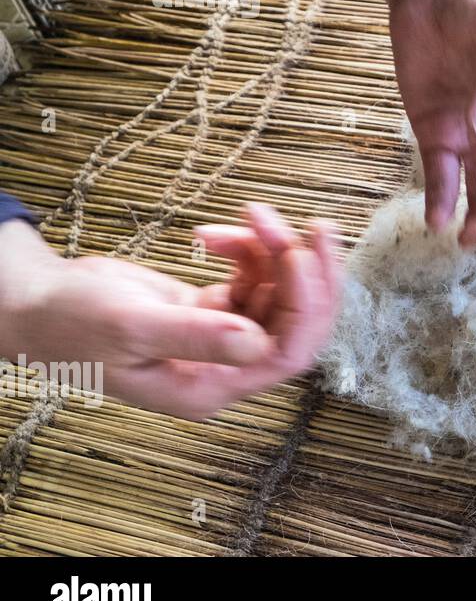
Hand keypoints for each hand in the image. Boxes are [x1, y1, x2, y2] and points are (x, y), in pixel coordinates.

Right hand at [0, 204, 340, 419]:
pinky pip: (253, 277)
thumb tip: (258, 343)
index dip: (306, 304)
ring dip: (273, 249)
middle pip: (297, 323)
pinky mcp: (213, 309)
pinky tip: (212, 234)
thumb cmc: (71, 322)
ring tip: (250, 214)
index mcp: (208, 386)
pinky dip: (247, 249)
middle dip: (308, 273)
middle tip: (311, 226)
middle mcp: (223, 367)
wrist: (39, 302)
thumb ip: (196, 336)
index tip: (298, 253)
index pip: (285, 353)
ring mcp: (221, 336)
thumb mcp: (131, 326)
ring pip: (280, 292)